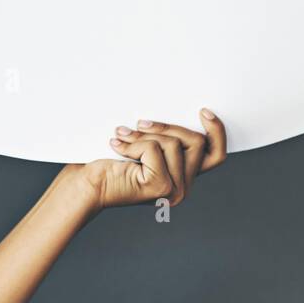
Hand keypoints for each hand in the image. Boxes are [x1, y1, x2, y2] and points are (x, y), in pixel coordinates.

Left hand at [66, 109, 227, 210]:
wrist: (86, 185)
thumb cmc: (112, 163)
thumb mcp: (147, 149)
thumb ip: (169, 142)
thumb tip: (187, 116)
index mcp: (184, 180)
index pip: (216, 156)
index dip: (217, 131)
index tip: (203, 111)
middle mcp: (183, 190)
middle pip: (196, 142)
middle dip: (167, 127)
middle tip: (140, 123)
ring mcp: (174, 191)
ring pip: (174, 143)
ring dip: (145, 134)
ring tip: (122, 135)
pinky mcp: (160, 186)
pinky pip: (155, 149)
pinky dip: (134, 143)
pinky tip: (117, 146)